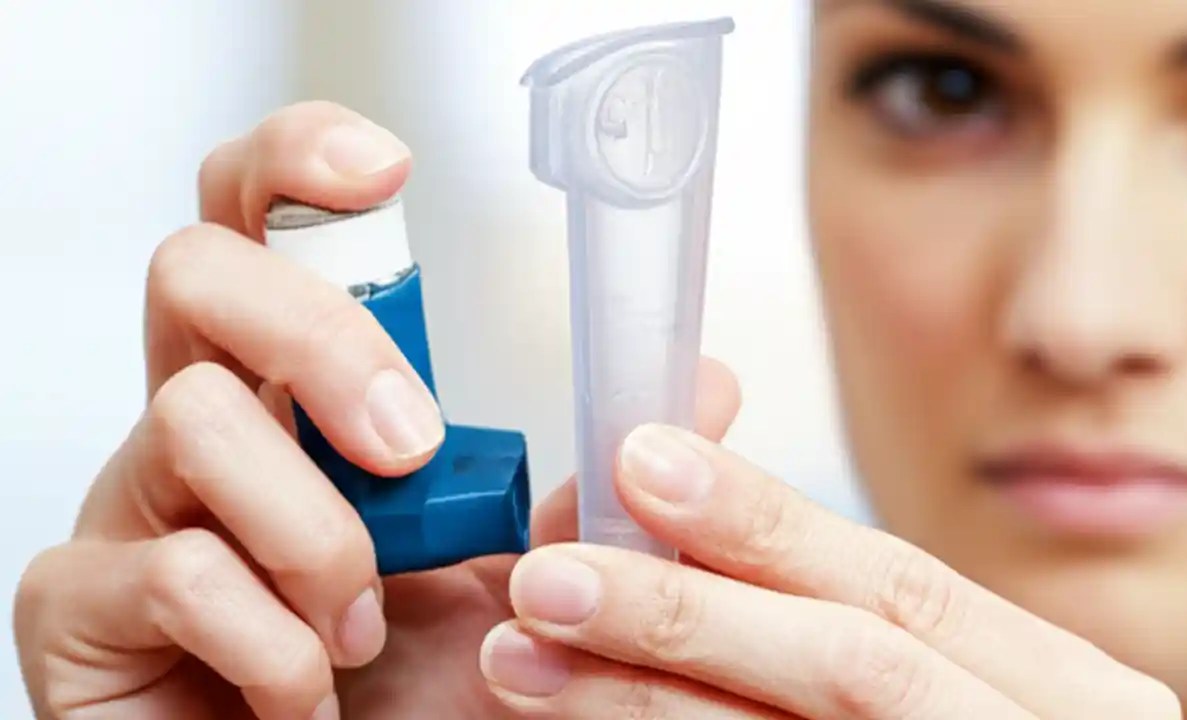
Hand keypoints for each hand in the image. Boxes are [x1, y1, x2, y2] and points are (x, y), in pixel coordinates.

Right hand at [11, 101, 744, 719]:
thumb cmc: (416, 684)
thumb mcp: (528, 574)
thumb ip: (597, 479)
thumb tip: (706, 386)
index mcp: (296, 388)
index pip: (264, 223)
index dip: (299, 162)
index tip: (383, 171)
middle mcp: (204, 419)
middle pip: (199, 270)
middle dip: (319, 338)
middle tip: (407, 446)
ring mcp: (131, 502)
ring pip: (192, 419)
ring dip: (319, 534)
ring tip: (366, 629)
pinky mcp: (80, 604)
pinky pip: (171, 569)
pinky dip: (273, 642)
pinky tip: (305, 691)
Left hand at [485, 426, 1183, 718]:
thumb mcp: (979, 682)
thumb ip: (856, 607)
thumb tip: (686, 513)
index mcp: (1055, 687)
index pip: (901, 584)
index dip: (762, 521)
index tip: (640, 463)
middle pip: (850, 662)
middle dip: (687, 612)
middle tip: (552, 575)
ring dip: (650, 698)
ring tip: (527, 660)